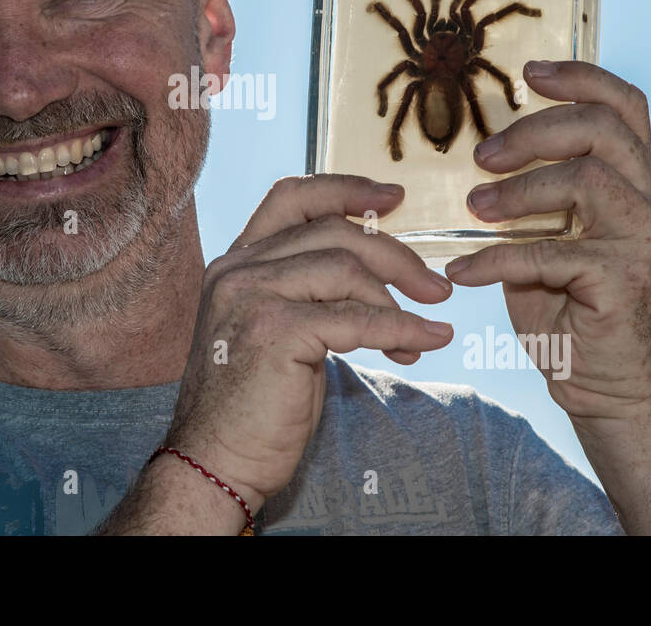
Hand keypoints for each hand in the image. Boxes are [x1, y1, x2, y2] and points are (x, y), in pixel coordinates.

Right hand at [164, 174, 454, 510]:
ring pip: (345, 268)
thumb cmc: (252, 405)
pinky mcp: (276, 330)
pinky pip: (357, 318)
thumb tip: (374, 274)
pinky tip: (423, 341)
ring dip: (398, 296)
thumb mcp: (273, 329)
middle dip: (394, 254)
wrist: (215, 461)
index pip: (292, 198)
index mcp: (236, 263)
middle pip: (331, 230)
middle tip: (434, 285)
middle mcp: (238, 269)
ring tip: (428, 323)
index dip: (345, 189)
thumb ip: (305, 292)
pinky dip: (400, 328)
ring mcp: (252, 295)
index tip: (393, 197)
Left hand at [446, 60, 650, 422]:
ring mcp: (647, 240)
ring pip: (583, 180)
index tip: (528, 74)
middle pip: (601, 130)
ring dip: (516, 191)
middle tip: (482, 156)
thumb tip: (481, 152)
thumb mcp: (550, 235)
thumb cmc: (569, 307)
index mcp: (641, 183)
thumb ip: (536, 192)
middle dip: (533, 131)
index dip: (580, 79)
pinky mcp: (624, 280)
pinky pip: (549, 252)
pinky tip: (462, 273)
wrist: (602, 386)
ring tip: (474, 211)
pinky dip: (495, 260)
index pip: (625, 108)